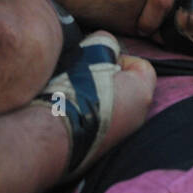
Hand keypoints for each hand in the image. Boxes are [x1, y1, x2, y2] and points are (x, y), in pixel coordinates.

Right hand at [31, 32, 155, 179]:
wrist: (50, 138)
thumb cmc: (75, 92)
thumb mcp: (94, 51)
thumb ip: (106, 42)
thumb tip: (105, 48)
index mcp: (142, 94)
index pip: (140, 66)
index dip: (118, 57)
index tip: (98, 59)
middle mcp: (136, 119)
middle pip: (124, 87)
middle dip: (104, 77)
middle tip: (82, 73)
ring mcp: (118, 137)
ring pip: (109, 106)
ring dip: (92, 96)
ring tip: (69, 91)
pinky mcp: (98, 149)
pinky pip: (95, 123)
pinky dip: (83, 115)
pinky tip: (65, 110)